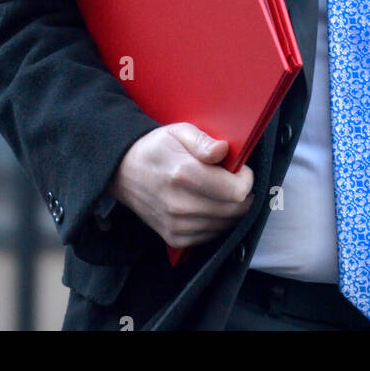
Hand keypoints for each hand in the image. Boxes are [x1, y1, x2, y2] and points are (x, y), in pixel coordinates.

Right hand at [110, 123, 254, 249]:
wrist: (123, 172)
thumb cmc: (156, 148)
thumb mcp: (179, 131)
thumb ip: (203, 141)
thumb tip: (224, 151)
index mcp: (184, 174)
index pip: (236, 192)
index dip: (246, 179)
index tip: (240, 169)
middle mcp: (180, 205)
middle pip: (234, 211)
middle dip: (242, 195)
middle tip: (234, 179)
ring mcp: (177, 226)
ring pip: (225, 225)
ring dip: (231, 209)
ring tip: (220, 191)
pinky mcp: (174, 238)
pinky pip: (211, 236)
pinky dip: (217, 222)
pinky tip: (209, 205)